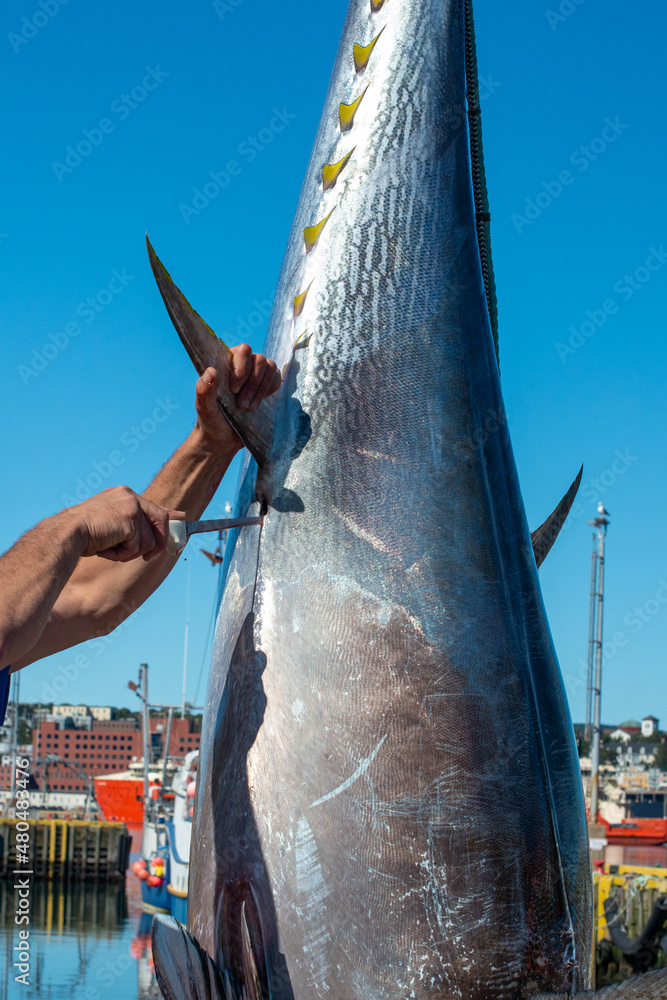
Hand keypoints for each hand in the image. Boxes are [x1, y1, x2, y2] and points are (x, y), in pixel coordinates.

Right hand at [65, 486, 184, 562]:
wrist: (65, 534)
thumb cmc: (82, 536)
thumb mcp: (111, 527)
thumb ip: (134, 526)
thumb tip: (165, 528)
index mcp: (123, 495)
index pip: (154, 508)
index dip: (168, 520)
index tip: (182, 521)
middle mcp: (129, 496)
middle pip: (161, 521)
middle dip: (159, 543)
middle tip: (148, 557)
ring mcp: (131, 505)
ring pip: (149, 540)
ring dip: (130, 552)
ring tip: (108, 548)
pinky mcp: (131, 518)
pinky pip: (139, 546)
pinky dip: (123, 554)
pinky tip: (106, 548)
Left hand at [194, 345, 280, 451]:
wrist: (223, 440)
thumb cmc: (211, 422)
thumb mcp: (204, 409)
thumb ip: (204, 390)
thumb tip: (212, 371)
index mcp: (224, 364)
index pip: (243, 351)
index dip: (242, 369)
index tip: (233, 390)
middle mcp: (241, 365)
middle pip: (259, 359)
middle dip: (252, 384)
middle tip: (241, 404)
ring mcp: (255, 375)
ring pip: (270, 367)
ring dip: (261, 389)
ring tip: (248, 408)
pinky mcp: (265, 386)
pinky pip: (276, 379)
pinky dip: (269, 391)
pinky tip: (257, 405)